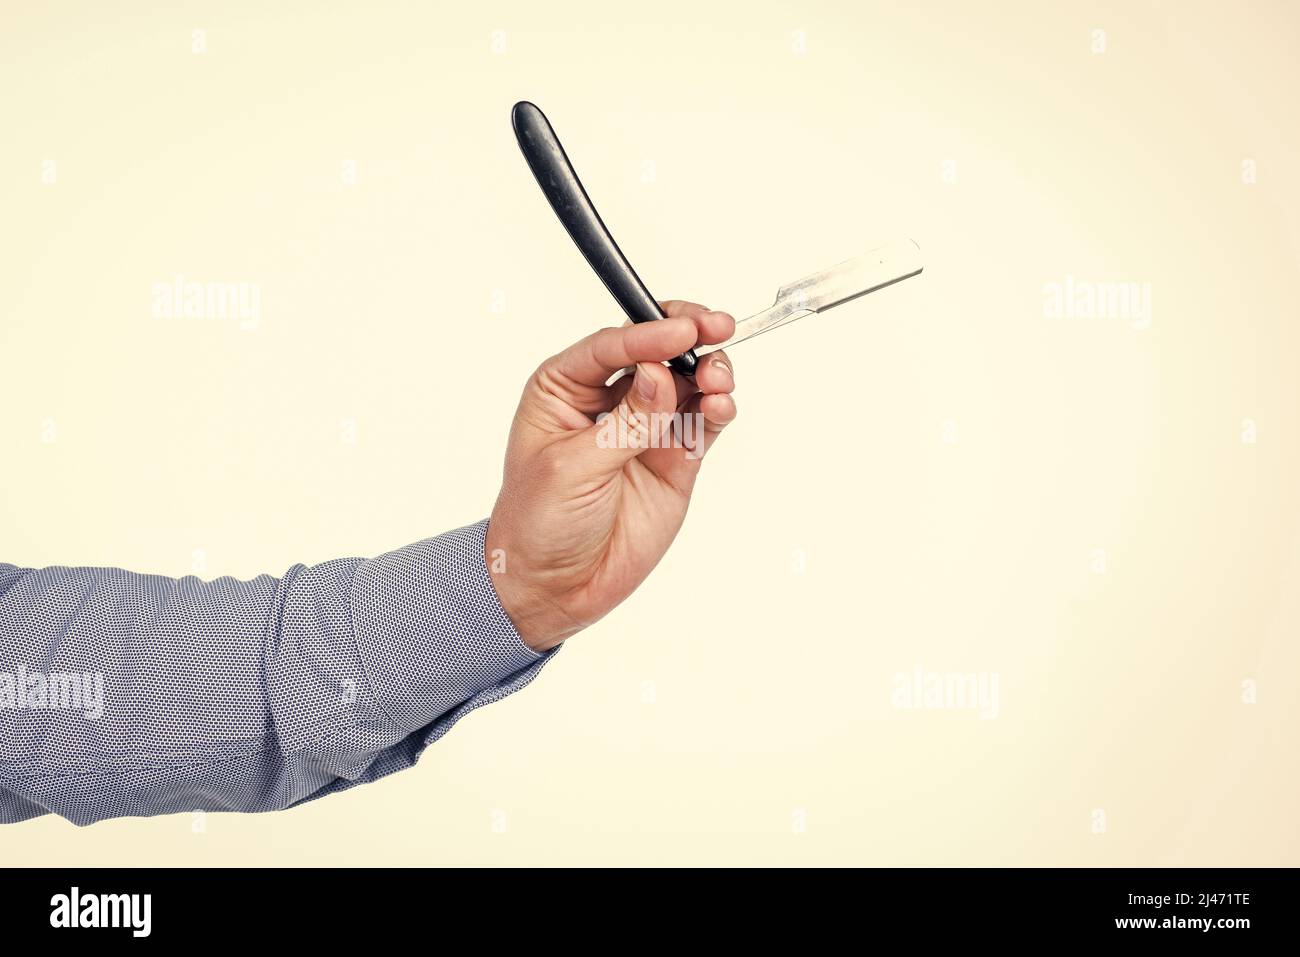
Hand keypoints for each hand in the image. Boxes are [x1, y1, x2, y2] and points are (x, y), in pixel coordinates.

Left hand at [486, 302, 736, 650]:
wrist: (554, 587)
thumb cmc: (539, 523)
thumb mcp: (572, 468)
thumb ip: (624, 424)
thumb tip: (659, 376)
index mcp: (565, 387)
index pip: (612, 345)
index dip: (649, 332)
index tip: (682, 330)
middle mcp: (608, 399)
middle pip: (656, 349)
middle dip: (687, 334)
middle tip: (715, 328)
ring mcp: (646, 426)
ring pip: (686, 380)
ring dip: (708, 371)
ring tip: (717, 381)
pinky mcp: (675, 457)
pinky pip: (703, 420)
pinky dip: (718, 408)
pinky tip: (721, 405)